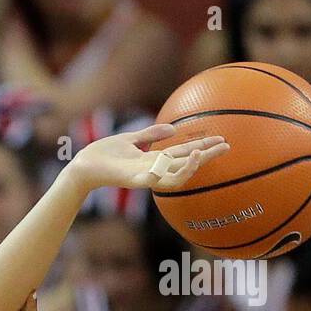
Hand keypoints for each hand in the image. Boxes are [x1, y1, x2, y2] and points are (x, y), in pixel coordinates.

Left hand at [65, 123, 229, 193]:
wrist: (83, 165)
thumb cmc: (103, 154)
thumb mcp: (130, 139)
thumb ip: (150, 135)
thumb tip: (173, 129)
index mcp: (153, 159)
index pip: (184, 153)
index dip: (202, 147)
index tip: (222, 140)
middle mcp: (153, 169)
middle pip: (186, 164)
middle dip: (206, 156)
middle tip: (227, 146)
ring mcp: (145, 176)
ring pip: (175, 176)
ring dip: (191, 167)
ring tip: (204, 154)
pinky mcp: (135, 180)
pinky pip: (156, 180)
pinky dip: (169, 173)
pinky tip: (180, 162)